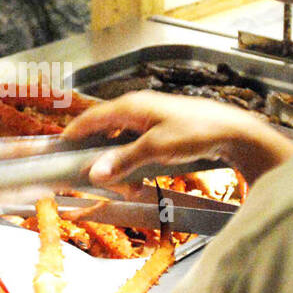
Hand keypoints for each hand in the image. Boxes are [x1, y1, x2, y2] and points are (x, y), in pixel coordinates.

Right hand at [63, 91, 292, 187]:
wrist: (233, 132)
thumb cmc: (197, 132)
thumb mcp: (156, 149)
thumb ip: (123, 161)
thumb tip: (95, 171)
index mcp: (131, 106)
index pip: (91, 118)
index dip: (73, 134)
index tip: (59, 150)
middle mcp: (137, 108)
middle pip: (104, 131)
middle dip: (99, 157)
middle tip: (97, 178)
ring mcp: (150, 117)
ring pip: (121, 141)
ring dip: (119, 164)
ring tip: (125, 186)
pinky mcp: (162, 128)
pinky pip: (136, 145)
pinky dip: (133, 161)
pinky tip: (140, 179)